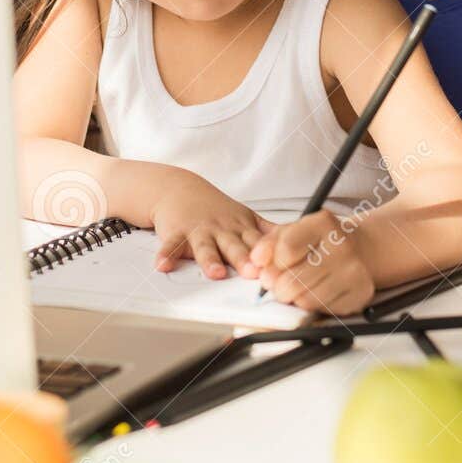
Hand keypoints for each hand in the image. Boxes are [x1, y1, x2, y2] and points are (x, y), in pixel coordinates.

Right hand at [150, 171, 274, 278]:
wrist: (180, 189)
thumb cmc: (216, 209)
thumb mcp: (245, 217)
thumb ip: (268, 233)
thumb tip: (298, 242)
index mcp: (241, 228)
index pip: (258, 244)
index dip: (269, 257)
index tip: (278, 270)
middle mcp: (222, 230)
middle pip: (235, 247)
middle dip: (245, 259)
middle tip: (254, 272)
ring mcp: (199, 231)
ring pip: (205, 247)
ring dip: (209, 260)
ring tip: (214, 273)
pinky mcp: (176, 233)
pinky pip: (171, 245)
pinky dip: (166, 256)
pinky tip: (163, 266)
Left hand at [249, 210, 375, 314]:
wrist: (360, 249)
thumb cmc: (320, 242)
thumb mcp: (291, 232)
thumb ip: (268, 243)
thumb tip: (256, 261)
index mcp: (323, 224)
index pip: (286, 250)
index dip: (272, 265)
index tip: (270, 268)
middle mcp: (343, 246)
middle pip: (293, 281)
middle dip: (279, 287)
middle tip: (280, 284)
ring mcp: (354, 271)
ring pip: (305, 300)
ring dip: (295, 298)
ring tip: (299, 287)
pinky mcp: (360, 294)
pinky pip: (322, 310)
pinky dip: (313, 305)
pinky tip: (317, 292)